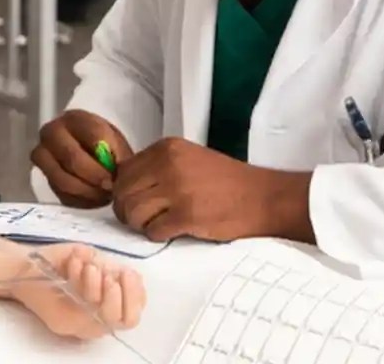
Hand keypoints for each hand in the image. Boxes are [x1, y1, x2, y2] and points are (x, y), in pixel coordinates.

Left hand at [11, 244, 144, 338]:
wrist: (20, 264)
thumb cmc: (54, 261)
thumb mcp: (88, 258)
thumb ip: (108, 267)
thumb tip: (127, 273)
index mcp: (103, 303)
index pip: (134, 309)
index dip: (138, 293)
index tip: (129, 272)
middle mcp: (95, 317)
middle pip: (129, 320)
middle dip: (127, 294)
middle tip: (114, 274)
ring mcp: (79, 324)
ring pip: (109, 319)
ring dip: (104, 288)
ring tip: (90, 267)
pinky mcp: (63, 323)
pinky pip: (86, 314)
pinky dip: (89, 287)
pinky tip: (81, 268)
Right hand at [31, 110, 133, 208]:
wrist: (89, 154)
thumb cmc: (105, 146)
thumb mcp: (116, 144)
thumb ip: (118, 154)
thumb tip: (119, 172)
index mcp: (74, 119)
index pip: (91, 135)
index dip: (105, 156)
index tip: (117, 172)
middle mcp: (52, 133)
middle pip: (71, 157)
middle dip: (94, 176)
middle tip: (110, 187)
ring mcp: (43, 156)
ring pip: (62, 180)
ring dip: (87, 192)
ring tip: (104, 195)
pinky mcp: (45, 178)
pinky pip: (61, 194)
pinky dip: (80, 200)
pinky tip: (94, 198)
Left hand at [113, 138, 313, 242]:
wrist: (262, 197)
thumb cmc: (225, 182)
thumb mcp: (187, 160)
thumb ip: (157, 167)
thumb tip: (121, 185)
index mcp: (166, 148)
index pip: (123, 171)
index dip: (123, 190)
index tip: (135, 201)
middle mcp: (167, 164)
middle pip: (123, 193)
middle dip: (127, 211)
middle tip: (141, 220)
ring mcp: (176, 189)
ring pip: (133, 213)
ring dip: (141, 225)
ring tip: (158, 225)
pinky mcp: (186, 215)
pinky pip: (152, 231)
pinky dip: (158, 236)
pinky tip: (172, 231)